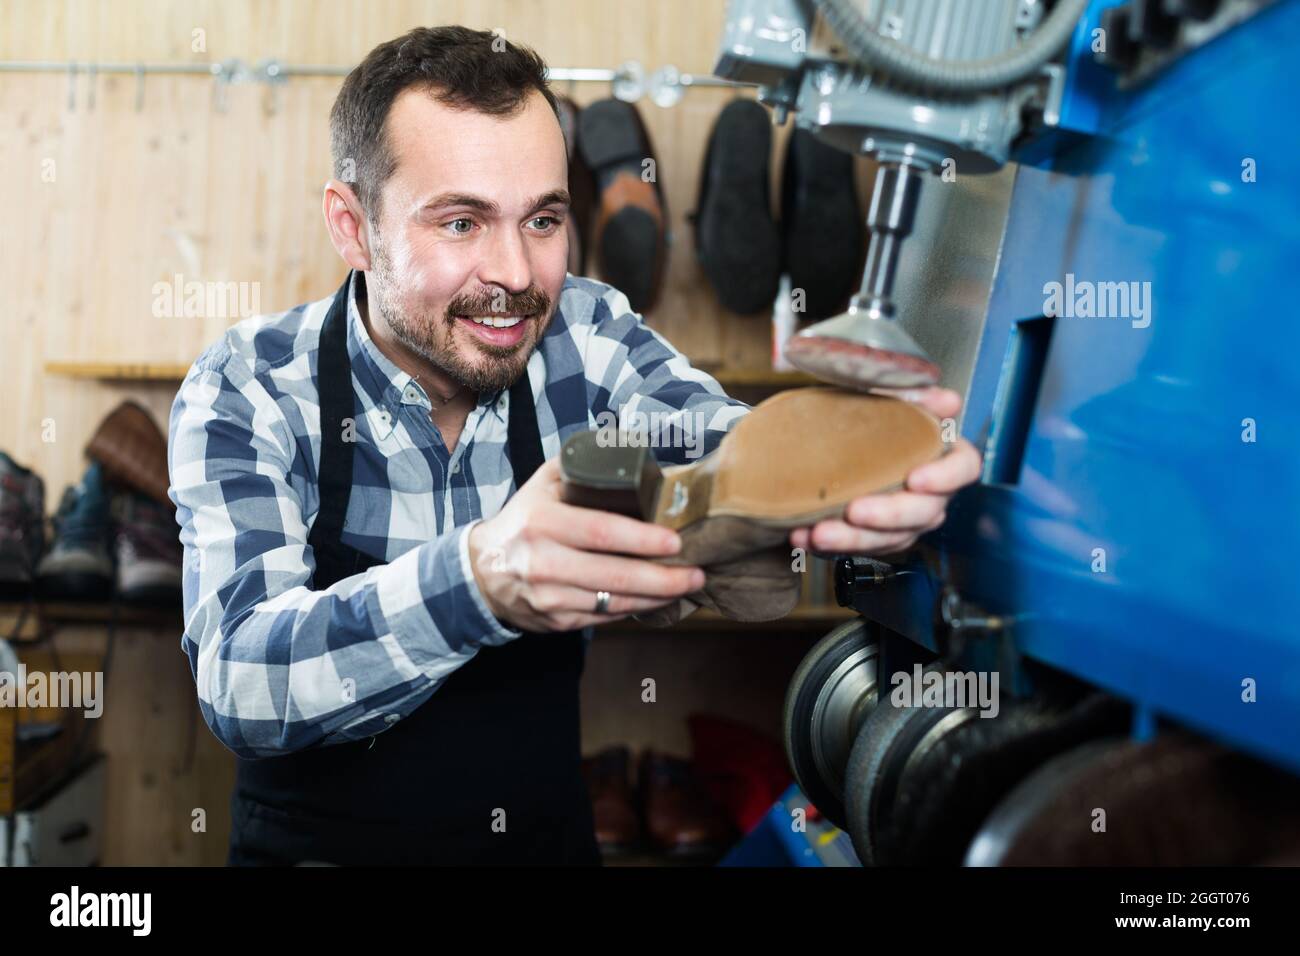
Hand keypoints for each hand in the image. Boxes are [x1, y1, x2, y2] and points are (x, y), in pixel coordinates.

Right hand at [468, 458, 705, 631]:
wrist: (483, 569)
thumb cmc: (524, 519)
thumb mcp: (543, 484)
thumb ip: (581, 466)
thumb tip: (629, 448)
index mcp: (541, 522)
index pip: (600, 532)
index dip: (642, 539)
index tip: (675, 541)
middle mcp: (542, 562)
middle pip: (614, 576)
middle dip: (662, 578)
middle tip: (696, 572)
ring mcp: (548, 597)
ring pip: (613, 603)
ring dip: (656, 597)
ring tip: (686, 585)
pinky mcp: (555, 621)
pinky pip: (604, 617)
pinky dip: (634, 609)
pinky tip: (656, 599)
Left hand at [789, 386, 980, 555]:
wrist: (831, 442)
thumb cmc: (871, 421)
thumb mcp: (888, 400)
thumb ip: (914, 397)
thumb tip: (946, 401)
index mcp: (942, 457)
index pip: (965, 468)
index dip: (945, 477)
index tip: (915, 478)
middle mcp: (930, 494)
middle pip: (925, 512)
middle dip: (888, 514)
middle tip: (856, 510)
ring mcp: (904, 521)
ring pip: (889, 538)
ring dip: (853, 538)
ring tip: (821, 531)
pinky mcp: (876, 538)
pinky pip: (856, 548)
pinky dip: (828, 544)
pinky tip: (803, 535)